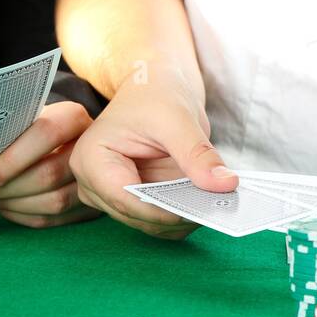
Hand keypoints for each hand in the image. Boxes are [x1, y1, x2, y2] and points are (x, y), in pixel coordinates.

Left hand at [0, 101, 98, 228]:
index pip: (47, 132)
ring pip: (57, 200)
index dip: (14, 158)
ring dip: (17, 205)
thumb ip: (1, 130)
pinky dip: (27, 217)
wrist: (59, 140)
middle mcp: (90, 145)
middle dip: (11, 188)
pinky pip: (59, 219)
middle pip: (51, 173)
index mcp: (72, 116)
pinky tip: (8, 209)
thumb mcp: (17, 118)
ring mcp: (95, 176)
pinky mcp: (93, 203)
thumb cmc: (25, 128)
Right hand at [69, 75, 236, 238]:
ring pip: (150, 224)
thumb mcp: (178, 119)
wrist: (153, 92)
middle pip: (137, 216)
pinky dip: (184, 216)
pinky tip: (206, 204)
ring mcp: (112, 196)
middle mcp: (94, 184)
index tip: (199, 211)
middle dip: (177, 214)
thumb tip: (225, 184)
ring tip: (217, 205)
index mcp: (91, 159)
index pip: (124, 198)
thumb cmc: (155, 98)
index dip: (163, 210)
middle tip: (219, 208)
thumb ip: (197, 154)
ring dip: (183, 218)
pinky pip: (160, 221)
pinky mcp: (133, 202)